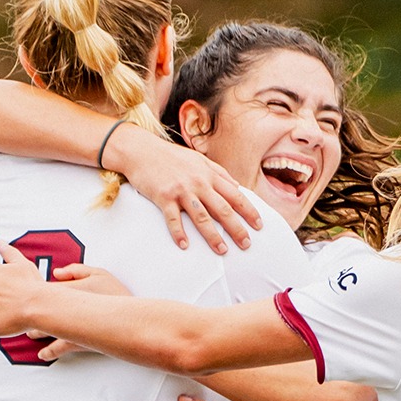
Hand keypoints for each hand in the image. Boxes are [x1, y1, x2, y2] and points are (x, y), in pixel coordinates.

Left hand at [25, 264, 133, 358]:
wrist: (133, 318)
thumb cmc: (117, 294)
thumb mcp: (100, 273)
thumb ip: (76, 270)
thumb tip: (56, 273)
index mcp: (69, 290)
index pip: (43, 290)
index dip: (34, 291)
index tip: (29, 293)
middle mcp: (66, 310)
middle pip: (39, 310)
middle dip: (30, 312)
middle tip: (22, 313)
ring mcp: (71, 328)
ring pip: (45, 329)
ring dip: (35, 330)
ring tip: (30, 333)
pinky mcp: (79, 341)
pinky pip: (60, 348)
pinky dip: (50, 351)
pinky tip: (42, 354)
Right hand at [103, 127, 262, 253]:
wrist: (141, 150)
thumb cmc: (171, 156)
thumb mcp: (199, 160)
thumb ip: (219, 173)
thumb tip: (237, 186)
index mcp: (209, 175)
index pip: (235, 195)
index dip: (249, 211)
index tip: (259, 225)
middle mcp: (198, 183)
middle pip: (223, 209)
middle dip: (237, 228)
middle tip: (246, 244)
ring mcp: (181, 190)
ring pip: (201, 216)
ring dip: (213, 236)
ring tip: (222, 251)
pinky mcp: (163, 197)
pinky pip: (173, 218)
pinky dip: (178, 233)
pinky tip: (184, 245)